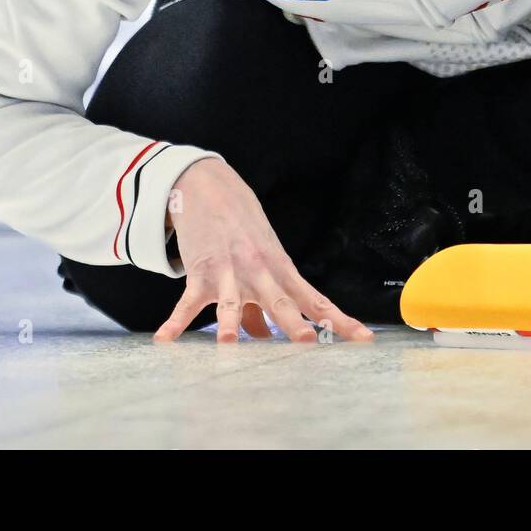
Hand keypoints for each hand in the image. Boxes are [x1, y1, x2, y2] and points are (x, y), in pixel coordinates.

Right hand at [154, 157, 373, 343]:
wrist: (210, 187)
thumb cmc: (241, 228)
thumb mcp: (263, 260)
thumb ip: (265, 302)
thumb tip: (265, 337)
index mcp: (282, 269)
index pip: (316, 300)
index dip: (340, 320)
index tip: (364, 338)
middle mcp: (260, 271)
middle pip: (280, 301)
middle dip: (293, 324)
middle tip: (306, 343)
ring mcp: (230, 270)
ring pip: (233, 300)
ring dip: (231, 322)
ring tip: (229, 343)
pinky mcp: (202, 269)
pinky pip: (189, 300)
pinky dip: (176, 321)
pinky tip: (166, 339)